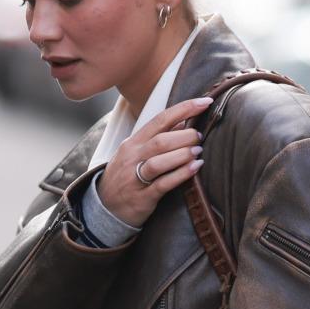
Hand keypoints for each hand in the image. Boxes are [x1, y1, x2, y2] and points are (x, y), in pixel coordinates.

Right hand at [95, 97, 211, 227]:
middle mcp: (132, 157)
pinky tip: (195, 168)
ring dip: (183, 153)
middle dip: (185, 135)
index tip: (205, 102)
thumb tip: (183, 122)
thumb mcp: (135, 153)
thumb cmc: (125, 177)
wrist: (104, 207)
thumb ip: (157, 138)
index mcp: (133, 142)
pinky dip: (181, 175)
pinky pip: (163, 184)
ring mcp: (135, 178)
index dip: (184, 109)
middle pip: (161, 140)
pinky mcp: (142, 197)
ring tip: (198, 150)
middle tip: (200, 136)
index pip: (160, 119)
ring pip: (159, 160)